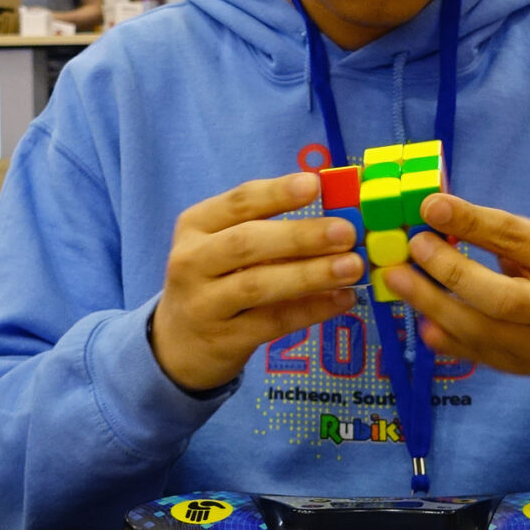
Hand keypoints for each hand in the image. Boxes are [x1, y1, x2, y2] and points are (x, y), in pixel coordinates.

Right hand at [151, 172, 362, 391]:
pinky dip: (311, 310)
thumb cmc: (215, 281)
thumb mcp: (223, 247)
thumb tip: (337, 215)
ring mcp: (204, 303)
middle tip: (345, 232)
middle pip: (247, 243)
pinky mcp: (223, 340)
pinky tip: (343, 298)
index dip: (277, 193)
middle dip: (300, 236)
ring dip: (310, 274)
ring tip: (351, 266)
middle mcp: (192, 261)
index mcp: (195, 225)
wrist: (178, 345)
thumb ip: (269, 228)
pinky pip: (272, 322)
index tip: (315, 184)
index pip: (238, 203)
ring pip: (258, 285)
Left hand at [384, 194, 529, 385]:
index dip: (472, 223)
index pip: (517, 240)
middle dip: (450, 271)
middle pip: (500, 297)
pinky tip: (421, 319)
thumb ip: (505, 232)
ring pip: (482, 332)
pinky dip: (444, 339)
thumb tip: (441, 213)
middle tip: (414, 246)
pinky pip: (475, 355)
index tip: (432, 206)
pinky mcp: (517, 367)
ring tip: (397, 279)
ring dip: (433, 304)